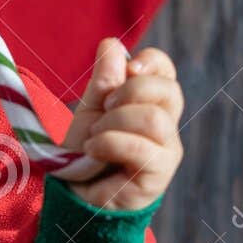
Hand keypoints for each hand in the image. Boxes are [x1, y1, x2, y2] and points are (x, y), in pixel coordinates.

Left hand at [60, 37, 183, 210]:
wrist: (76, 197)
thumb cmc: (85, 154)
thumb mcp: (89, 110)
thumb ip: (102, 81)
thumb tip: (112, 44)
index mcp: (151, 103)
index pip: (166, 70)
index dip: (151, 62)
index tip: (129, 68)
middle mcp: (165, 125)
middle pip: (167, 90)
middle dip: (129, 91)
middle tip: (103, 109)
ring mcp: (166, 150)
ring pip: (153, 118)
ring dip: (114, 122)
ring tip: (93, 137)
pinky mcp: (158, 174)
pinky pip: (140, 147)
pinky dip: (109, 143)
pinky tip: (93, 151)